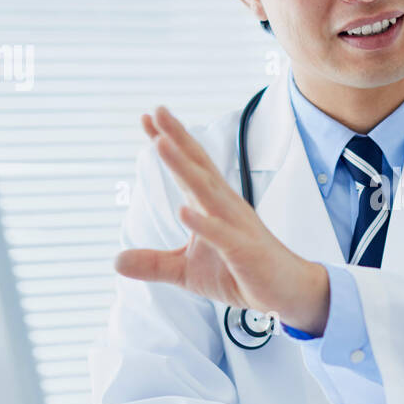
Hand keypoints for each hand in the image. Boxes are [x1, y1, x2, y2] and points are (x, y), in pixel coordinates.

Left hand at [115, 106, 330, 333]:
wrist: (287, 292)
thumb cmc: (242, 274)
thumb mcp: (187, 272)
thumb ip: (154, 263)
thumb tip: (116, 261)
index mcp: (212, 206)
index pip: (188, 168)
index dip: (168, 142)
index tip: (147, 118)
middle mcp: (225, 207)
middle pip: (198, 167)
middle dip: (177, 139)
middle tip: (158, 111)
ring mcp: (236, 226)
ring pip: (206, 192)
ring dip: (184, 168)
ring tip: (162, 144)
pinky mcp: (244, 250)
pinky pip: (221, 234)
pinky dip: (203, 222)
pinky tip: (184, 210)